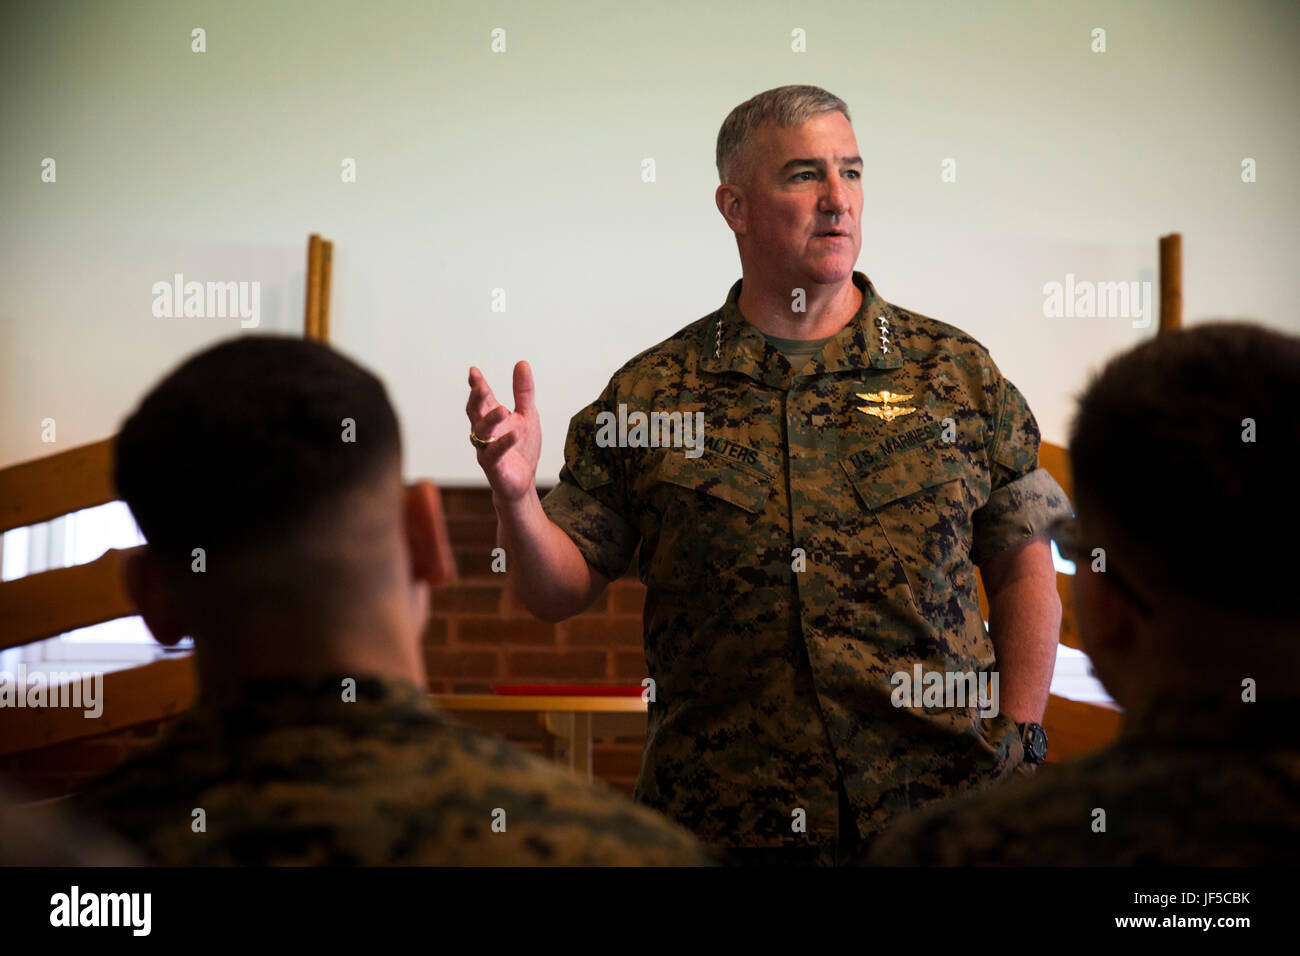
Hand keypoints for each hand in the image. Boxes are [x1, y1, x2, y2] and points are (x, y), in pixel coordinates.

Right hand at [466, 361, 541, 503]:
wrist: (523, 482)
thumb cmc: (521, 449)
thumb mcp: (527, 415)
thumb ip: (523, 392)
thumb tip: (522, 363)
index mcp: (492, 418)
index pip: (481, 399)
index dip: (476, 385)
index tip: (473, 371)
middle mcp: (485, 432)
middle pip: (475, 412)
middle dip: (477, 399)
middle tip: (481, 386)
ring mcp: (486, 449)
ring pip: (482, 433)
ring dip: (490, 420)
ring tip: (503, 410)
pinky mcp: (494, 467)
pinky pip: (495, 454)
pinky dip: (504, 444)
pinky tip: (514, 434)